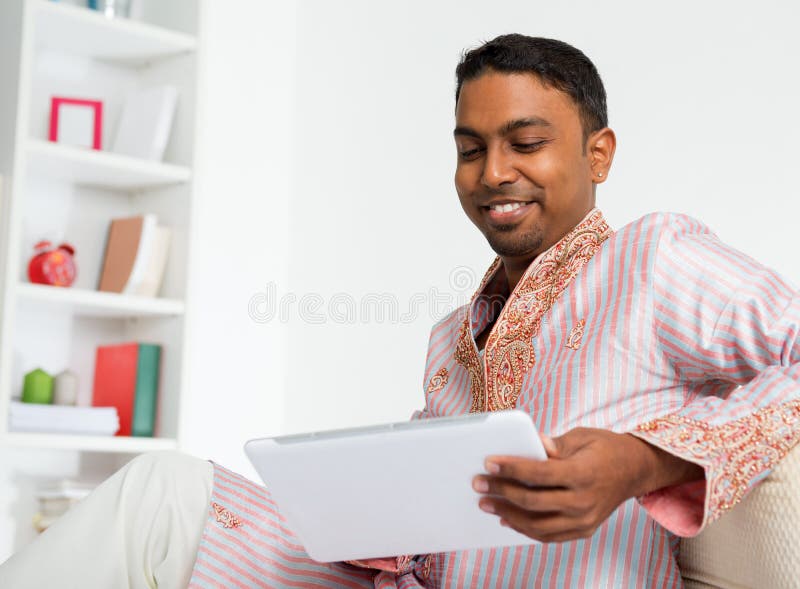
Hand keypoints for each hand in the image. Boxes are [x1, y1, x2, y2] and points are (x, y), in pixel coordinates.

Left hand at [472, 427, 702, 542]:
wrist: (636, 470)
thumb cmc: (605, 448)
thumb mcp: (582, 436)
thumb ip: (554, 444)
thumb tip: (533, 443)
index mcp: (584, 474)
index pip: (540, 473)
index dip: (512, 468)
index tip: (489, 462)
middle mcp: (585, 501)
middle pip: (534, 501)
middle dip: (502, 492)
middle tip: (478, 484)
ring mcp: (585, 520)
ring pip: (538, 525)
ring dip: (508, 515)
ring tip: (486, 503)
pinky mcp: (583, 530)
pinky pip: (549, 535)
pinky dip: (525, 529)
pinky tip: (506, 519)